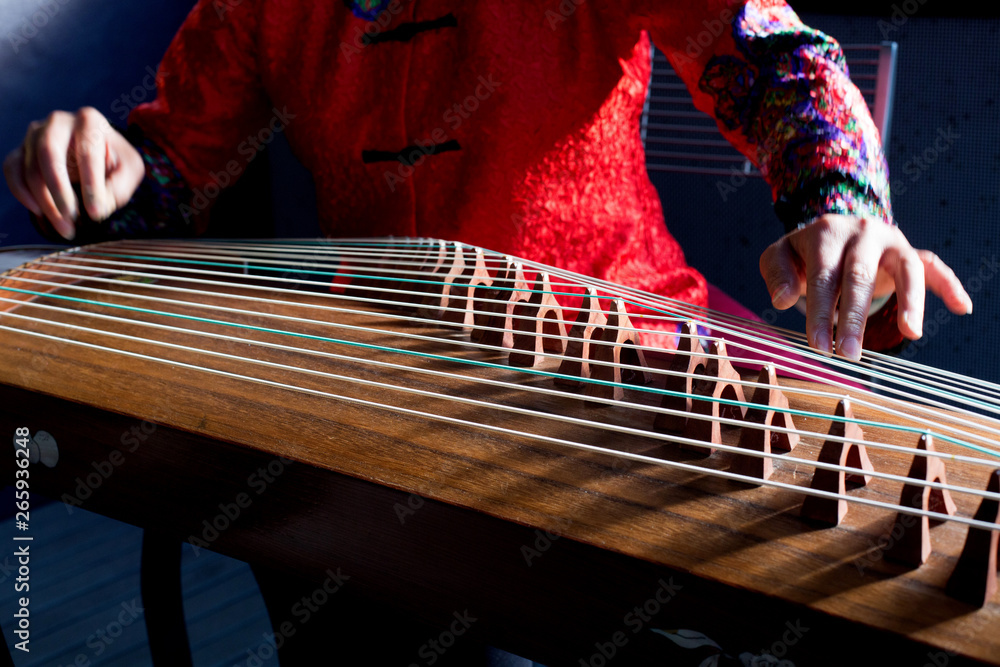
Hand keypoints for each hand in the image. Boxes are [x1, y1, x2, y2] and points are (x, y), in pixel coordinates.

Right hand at [3, 107, 143, 240]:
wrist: (97, 152)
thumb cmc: (114, 160)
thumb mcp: (129, 169)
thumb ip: (119, 186)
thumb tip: (98, 207)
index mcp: (89, 121)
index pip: (87, 154)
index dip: (91, 186)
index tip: (97, 213)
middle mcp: (58, 122)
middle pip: (49, 154)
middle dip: (59, 192)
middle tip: (72, 220)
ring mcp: (35, 134)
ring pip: (30, 167)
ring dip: (45, 202)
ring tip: (65, 226)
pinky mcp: (21, 149)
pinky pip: (12, 169)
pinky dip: (21, 192)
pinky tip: (39, 211)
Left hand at [759, 214, 972, 359]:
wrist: (834, 230)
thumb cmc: (804, 253)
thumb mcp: (780, 255)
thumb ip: (777, 273)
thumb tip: (783, 300)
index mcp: (827, 233)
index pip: (824, 277)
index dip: (821, 312)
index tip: (818, 347)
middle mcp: (863, 232)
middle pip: (861, 275)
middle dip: (855, 317)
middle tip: (849, 354)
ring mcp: (892, 242)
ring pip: (907, 268)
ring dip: (909, 302)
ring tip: (910, 333)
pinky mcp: (911, 252)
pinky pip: (935, 266)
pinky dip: (950, 285)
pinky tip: (962, 307)